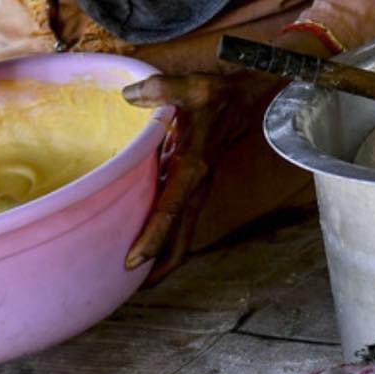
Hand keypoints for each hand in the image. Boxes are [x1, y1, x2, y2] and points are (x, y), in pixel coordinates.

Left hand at [121, 29, 329, 278]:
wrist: (248, 97)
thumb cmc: (220, 94)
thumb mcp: (194, 86)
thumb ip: (162, 89)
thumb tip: (129, 94)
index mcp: (194, 168)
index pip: (171, 210)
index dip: (152, 238)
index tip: (131, 261)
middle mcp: (197, 186)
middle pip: (180, 240)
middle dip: (158, 266)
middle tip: (127, 287)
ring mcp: (198, 189)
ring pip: (181, 235)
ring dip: (161, 257)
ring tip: (132, 276)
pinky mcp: (194, 185)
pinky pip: (178, 219)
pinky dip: (163, 235)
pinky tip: (141, 236)